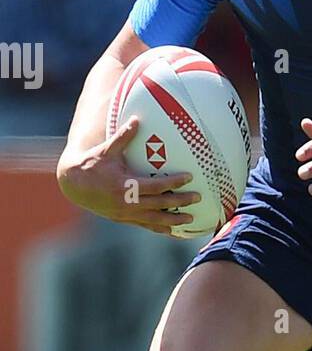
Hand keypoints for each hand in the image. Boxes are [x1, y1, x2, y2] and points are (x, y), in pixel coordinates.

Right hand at [57, 118, 200, 234]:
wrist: (74, 185)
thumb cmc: (92, 164)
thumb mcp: (107, 150)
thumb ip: (123, 137)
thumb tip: (137, 120)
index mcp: (125, 186)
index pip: (155, 186)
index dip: (173, 182)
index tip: (189, 177)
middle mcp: (127, 203)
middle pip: (160, 205)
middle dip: (180, 202)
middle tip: (198, 198)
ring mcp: (125, 214)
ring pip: (154, 220)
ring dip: (174, 220)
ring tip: (191, 219)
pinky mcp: (123, 219)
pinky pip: (145, 226)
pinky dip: (160, 228)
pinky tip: (173, 230)